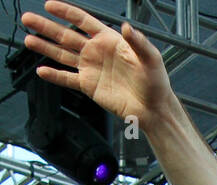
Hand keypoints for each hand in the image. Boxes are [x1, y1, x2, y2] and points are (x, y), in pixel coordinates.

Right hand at [22, 1, 172, 129]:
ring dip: (45, 47)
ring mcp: (91, 69)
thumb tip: (127, 27)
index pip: (82, 21)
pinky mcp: (90, 86)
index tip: (49, 5)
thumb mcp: (151, 58)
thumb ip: (138, 42)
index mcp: (109, 40)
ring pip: (63, 55)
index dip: (66, 12)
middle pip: (66, 36)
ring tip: (28, 39)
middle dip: (46, 27)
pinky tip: (42, 71)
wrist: (153, 109)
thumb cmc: (155, 82)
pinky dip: (55, 76)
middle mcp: (96, 52)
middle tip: (28, 19)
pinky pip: (68, 79)